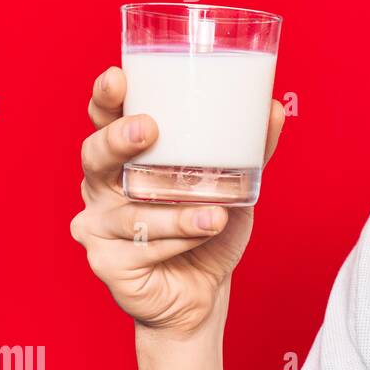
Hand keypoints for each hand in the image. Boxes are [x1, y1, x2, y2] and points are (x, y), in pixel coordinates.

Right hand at [69, 66, 285, 336]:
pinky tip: (205, 230)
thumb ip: (250, 148)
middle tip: (148, 128)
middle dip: (118, 140)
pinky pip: (142, 246)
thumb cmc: (207, 228)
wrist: (204, 292)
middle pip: (95, 157)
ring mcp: (98, 227)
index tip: (117, 77)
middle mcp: (101, 188)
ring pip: (130, 210)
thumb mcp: (233, 184)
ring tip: (216, 210)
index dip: (105, 99)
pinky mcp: (107, 264)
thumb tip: (274, 108)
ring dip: (174, 210)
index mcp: (123, 159)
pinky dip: (179, 238)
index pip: (104, 121)